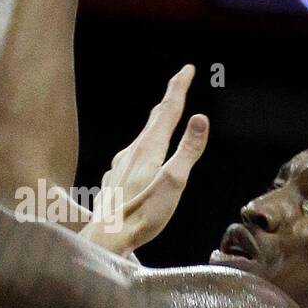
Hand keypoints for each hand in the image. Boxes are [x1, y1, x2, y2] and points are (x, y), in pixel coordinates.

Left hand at [83, 65, 208, 255]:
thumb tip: (200, 119)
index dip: (178, 87)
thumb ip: (187, 151)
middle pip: (154, 118)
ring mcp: (121, 165)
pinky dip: (146, 142)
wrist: (107, 238)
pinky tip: (144, 152)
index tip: (187, 69)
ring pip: (143, 135)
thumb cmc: (142, 216)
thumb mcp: (173, 184)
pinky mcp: (116, 178)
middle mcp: (132, 151)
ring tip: (166, 114)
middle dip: (170, 98)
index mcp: (148, 149)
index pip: (167, 110)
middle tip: (180, 82)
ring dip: (157, 121)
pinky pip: (134, 152)